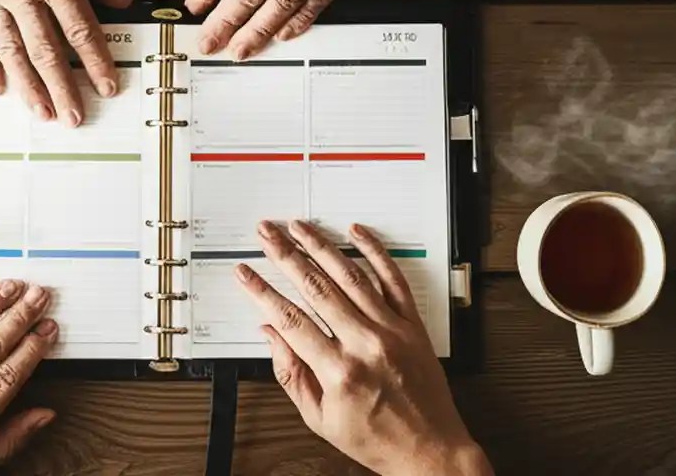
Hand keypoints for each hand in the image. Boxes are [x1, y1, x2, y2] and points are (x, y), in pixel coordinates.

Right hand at [237, 221, 491, 475]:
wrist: (430, 451)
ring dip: (320, 246)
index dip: (262, 291)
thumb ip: (291, 374)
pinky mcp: (413, 325)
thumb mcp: (320, 418)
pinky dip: (375, 252)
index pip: (290, 319)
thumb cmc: (377, 439)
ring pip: (351, 275)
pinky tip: (356, 232)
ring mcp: (392, 330)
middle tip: (266, 234)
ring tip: (299, 226)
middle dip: (285, 255)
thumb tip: (271, 333)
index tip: (245, 274)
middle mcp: (366, 345)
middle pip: (316, 287)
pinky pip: (393, 279)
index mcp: (339, 372)